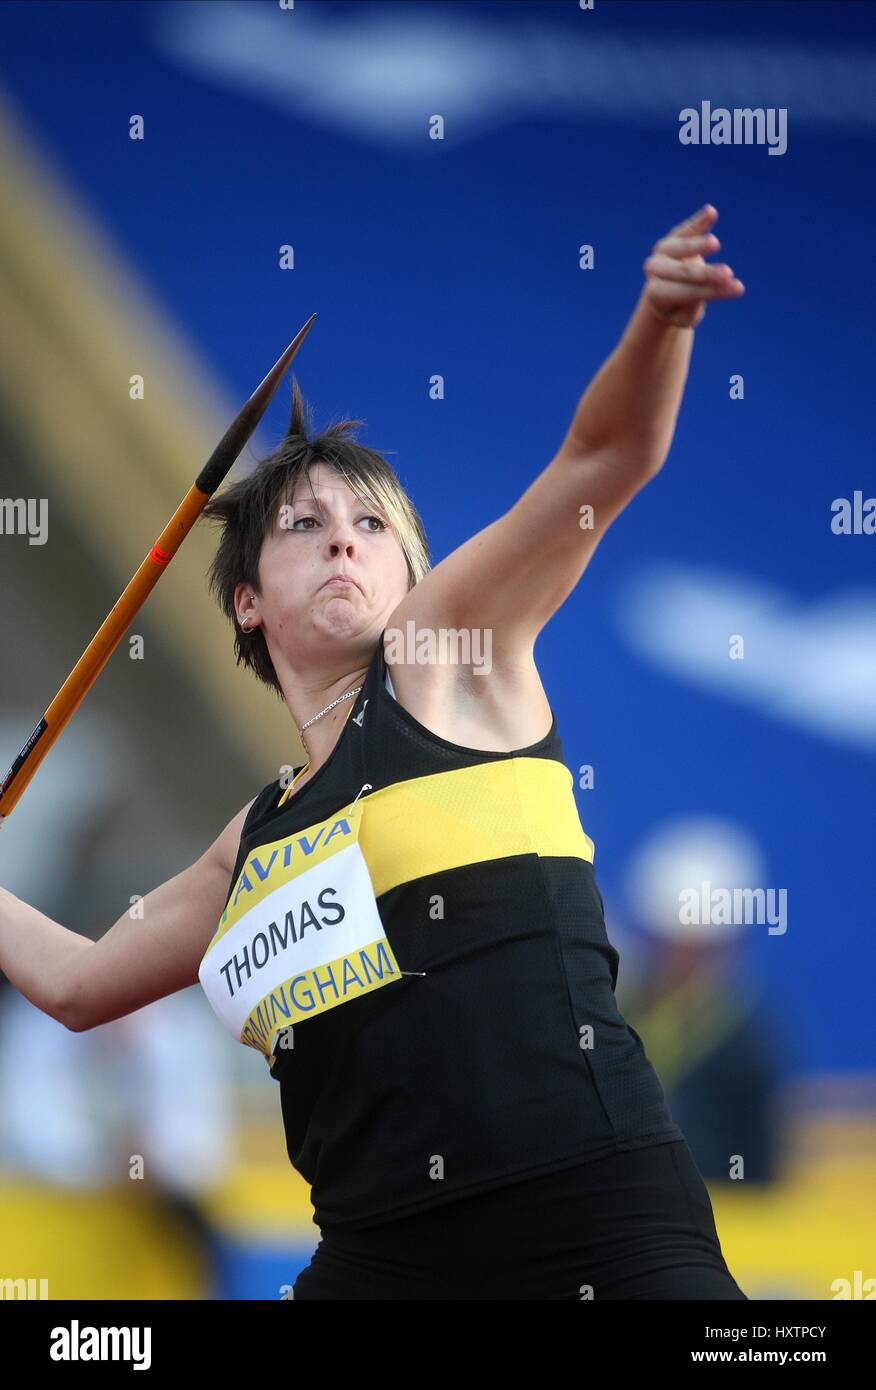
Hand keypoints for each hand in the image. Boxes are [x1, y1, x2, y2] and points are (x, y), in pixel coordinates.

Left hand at [642, 204, 743, 327]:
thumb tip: (732, 286)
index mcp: (655, 292)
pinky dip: (698, 221)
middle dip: (706, 273)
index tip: (737, 289)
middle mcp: (654, 269)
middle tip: (728, 273)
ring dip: (698, 245)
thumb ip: (703, 300)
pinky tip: (710, 212)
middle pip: (683, 271)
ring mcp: (662, 250)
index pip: (686, 292)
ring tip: (714, 244)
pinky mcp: (673, 236)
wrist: (661, 292)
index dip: (711, 291)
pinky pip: (686, 228)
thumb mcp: (689, 313)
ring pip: (681, 246)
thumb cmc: (680, 306)